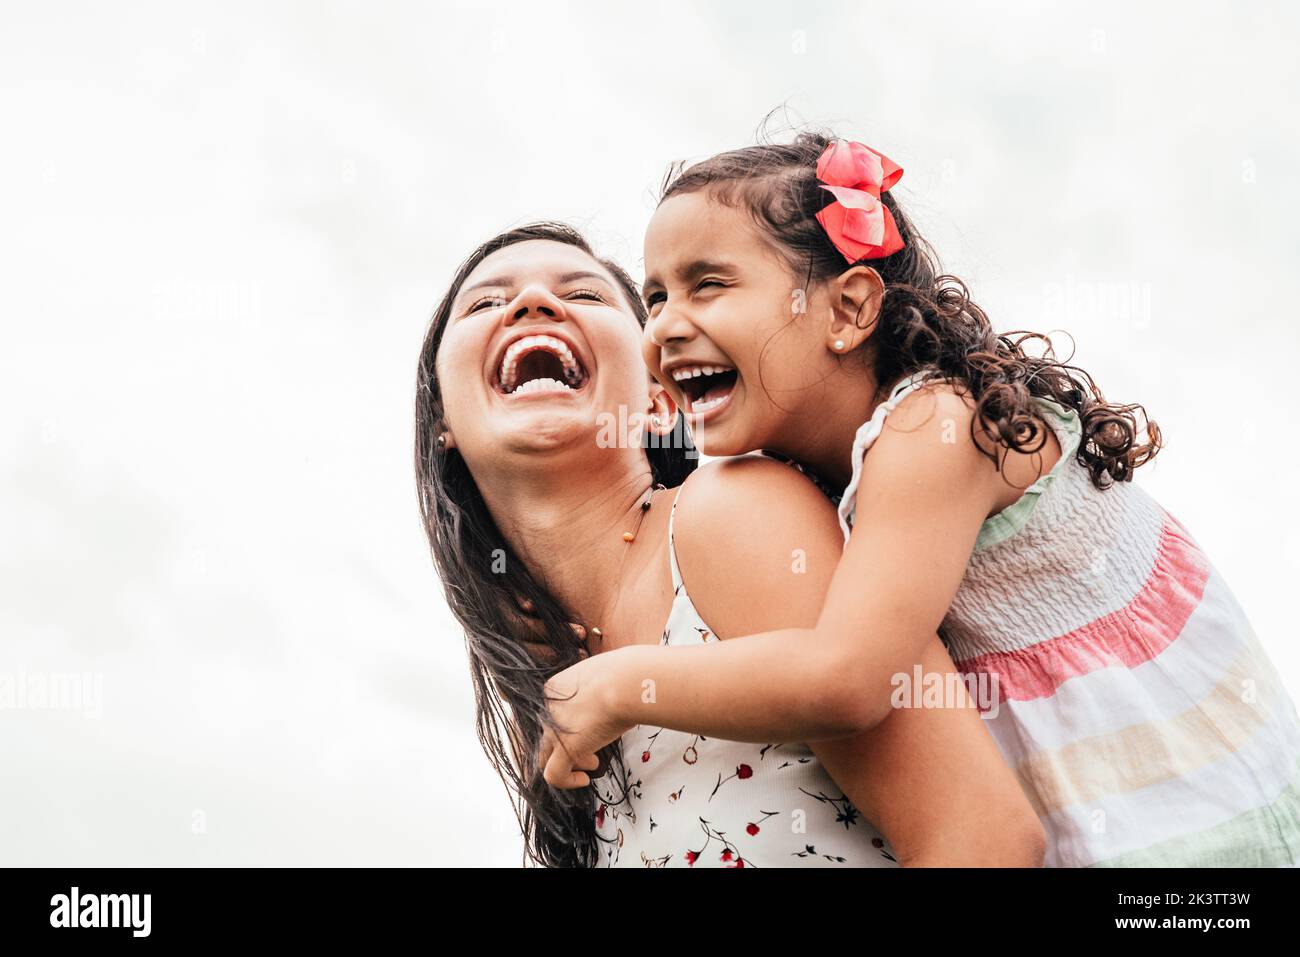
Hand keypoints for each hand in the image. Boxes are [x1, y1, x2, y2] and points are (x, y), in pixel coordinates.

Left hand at [538, 648, 637, 788]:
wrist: (626, 684)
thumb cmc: (624, 675)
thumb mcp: (602, 676)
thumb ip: (594, 689)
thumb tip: (608, 698)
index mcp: (554, 689)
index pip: (552, 715)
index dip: (569, 726)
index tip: (591, 728)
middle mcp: (547, 709)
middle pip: (547, 735)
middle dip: (568, 745)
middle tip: (591, 751)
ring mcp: (553, 730)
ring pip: (547, 756)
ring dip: (569, 763)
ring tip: (593, 763)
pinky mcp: (564, 749)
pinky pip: (554, 775)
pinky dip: (567, 781)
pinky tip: (584, 780)